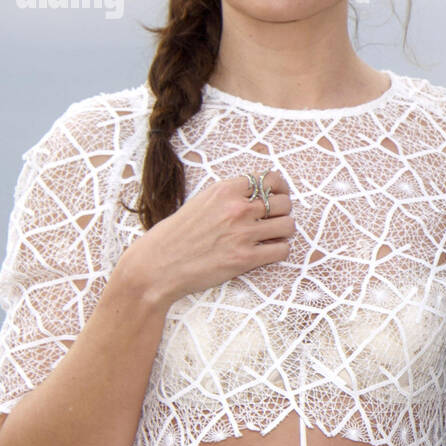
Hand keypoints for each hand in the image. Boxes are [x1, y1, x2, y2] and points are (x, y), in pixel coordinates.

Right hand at [116, 171, 294, 308]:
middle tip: (273, 219)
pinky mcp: (245, 259)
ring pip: (288, 225)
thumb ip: (229, 196)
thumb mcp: (201, 202)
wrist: (157, 266)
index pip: (271, 179)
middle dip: (282, 211)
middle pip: (284, 202)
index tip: (278, 195)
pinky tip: (267, 251)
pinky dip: (279, 250)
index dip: (279, 188)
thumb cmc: (176, 235)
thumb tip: (259, 194)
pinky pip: (282, 250)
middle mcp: (237, 208)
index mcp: (225, 190)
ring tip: (272, 236)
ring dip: (283, 231)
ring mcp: (243, 233)